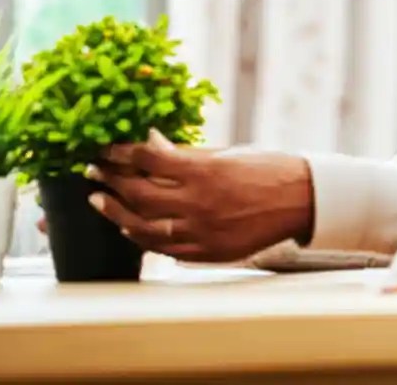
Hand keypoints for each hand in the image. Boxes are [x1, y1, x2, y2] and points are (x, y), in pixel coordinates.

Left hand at [86, 130, 314, 261]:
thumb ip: (185, 153)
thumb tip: (151, 143)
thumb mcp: (226, 153)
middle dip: (111, 181)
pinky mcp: (210, 252)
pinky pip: (166, 249)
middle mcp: (199, 203)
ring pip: (144, 227)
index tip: (105, 149)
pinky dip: (143, 238)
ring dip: (116, 213)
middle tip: (94, 172)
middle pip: (139, 194)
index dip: (120, 154)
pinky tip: (130, 227)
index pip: (148, 160)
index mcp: (204, 171)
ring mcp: (203, 232)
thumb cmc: (268, 168)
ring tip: (100, 202)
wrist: (302, 200)